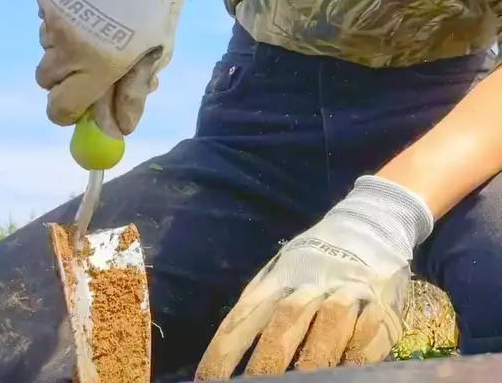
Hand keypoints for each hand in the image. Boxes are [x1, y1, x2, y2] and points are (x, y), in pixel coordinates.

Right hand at [30, 0, 194, 133]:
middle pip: (46, 79)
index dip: (69, 111)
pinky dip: (61, 9)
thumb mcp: (157, 50)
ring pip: (45, 43)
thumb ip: (132, 92)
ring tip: (96, 14)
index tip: (81, 104)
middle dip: (65, 76)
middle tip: (91, 58)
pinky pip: (44, 11)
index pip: (60, 109)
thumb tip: (117, 129)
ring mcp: (49, 12)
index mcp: (97, 64)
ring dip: (64, 40)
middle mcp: (65, 43)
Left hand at [196, 176, 433, 378]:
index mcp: (279, 277)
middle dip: (269, 359)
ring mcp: (346, 292)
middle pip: (285, 320)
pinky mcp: (381, 304)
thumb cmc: (316, 257)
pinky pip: (369, 333)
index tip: (209, 379)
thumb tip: (231, 345)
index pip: (246, 314)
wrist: (372, 223)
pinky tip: (349, 372)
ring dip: (314, 359)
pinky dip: (358, 355)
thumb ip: (263, 302)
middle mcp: (309, 283)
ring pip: (328, 326)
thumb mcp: (283, 269)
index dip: (226, 349)